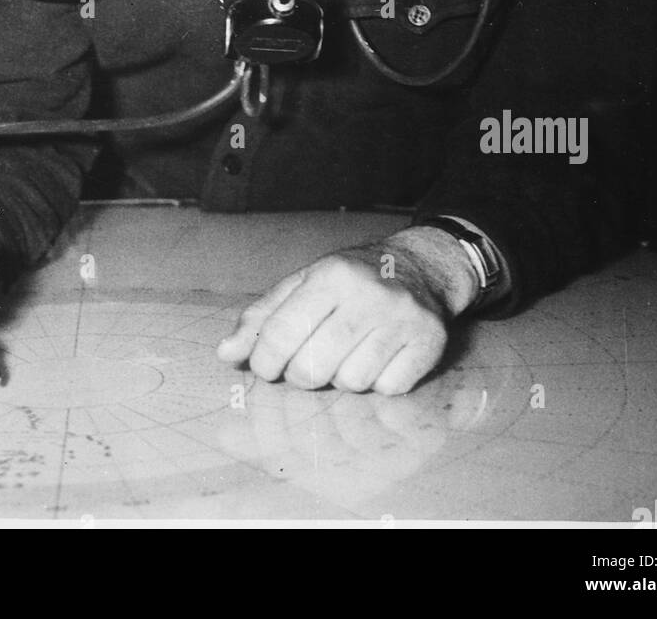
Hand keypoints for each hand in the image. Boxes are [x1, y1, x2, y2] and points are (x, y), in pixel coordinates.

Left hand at [216, 227, 481, 394]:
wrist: (420, 268)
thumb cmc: (350, 279)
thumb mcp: (303, 284)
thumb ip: (263, 318)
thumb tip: (226, 354)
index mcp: (331, 274)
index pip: (281, 334)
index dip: (263, 361)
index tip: (264, 366)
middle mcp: (369, 294)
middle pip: (312, 367)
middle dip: (300, 374)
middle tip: (307, 361)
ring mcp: (403, 319)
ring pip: (350, 383)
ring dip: (341, 377)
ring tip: (347, 352)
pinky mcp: (430, 342)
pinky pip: (387, 389)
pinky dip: (378, 382)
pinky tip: (379, 357)